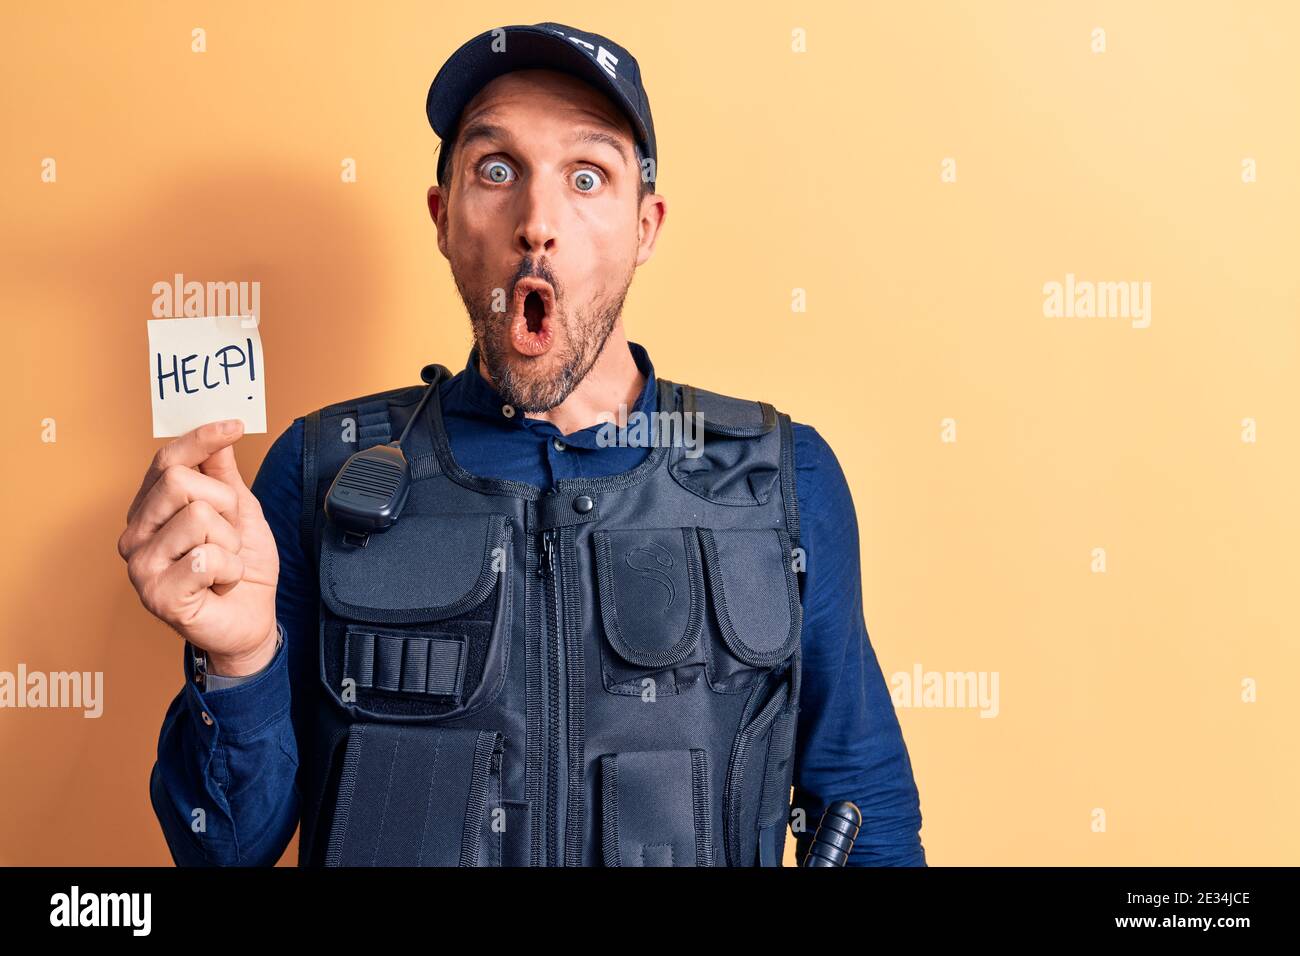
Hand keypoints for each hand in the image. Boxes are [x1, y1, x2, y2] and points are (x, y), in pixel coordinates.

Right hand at [118, 419, 279, 675]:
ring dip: (230, 542)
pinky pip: (207, 557)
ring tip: (224, 564)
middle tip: (229, 535)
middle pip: (180, 482)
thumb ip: (223, 475)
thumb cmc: (241, 569)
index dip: (201, 439)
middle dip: (224, 505)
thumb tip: (219, 435)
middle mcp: (135, 535)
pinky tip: (220, 584)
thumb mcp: (240, 512)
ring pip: (199, 517)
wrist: (251, 621)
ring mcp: (141, 566)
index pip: (167, 461)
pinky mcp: (157, 595)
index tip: (235, 424)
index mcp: (150, 511)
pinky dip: (230, 569)